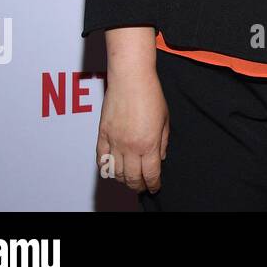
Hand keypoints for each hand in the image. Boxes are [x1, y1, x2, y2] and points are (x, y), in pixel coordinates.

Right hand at [97, 65, 168, 193]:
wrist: (131, 79)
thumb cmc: (151, 95)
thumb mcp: (165, 120)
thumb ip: (163, 142)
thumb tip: (160, 158)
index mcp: (148, 144)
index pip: (150, 174)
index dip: (153, 184)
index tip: (155, 187)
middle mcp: (129, 146)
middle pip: (131, 177)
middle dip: (138, 186)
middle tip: (142, 187)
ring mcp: (114, 141)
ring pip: (115, 172)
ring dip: (122, 180)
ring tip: (129, 180)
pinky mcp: (102, 134)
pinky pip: (101, 158)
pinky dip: (106, 167)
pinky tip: (112, 169)